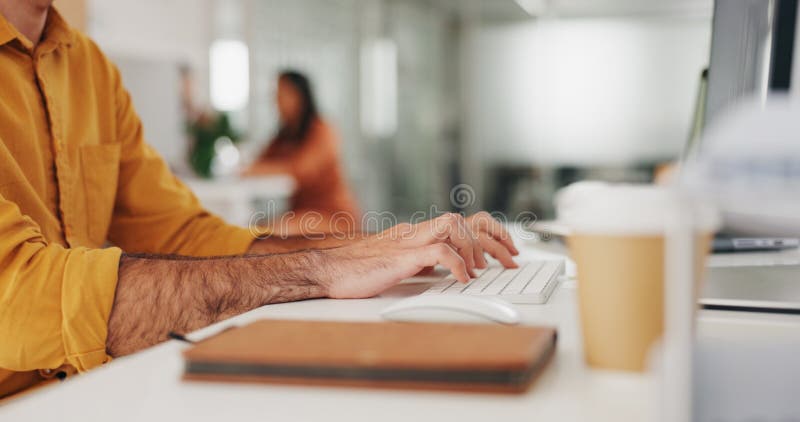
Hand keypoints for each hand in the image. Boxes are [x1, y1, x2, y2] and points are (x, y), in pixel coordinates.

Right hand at [316, 212, 519, 298]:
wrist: (326, 270)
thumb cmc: (355, 270)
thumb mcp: (398, 264)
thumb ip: (420, 261)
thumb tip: (444, 269)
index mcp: (417, 233)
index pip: (463, 220)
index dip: (490, 232)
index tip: (505, 250)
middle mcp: (416, 231)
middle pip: (466, 219)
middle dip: (495, 238)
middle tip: (510, 260)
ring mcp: (408, 241)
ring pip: (454, 225)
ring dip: (475, 248)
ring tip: (479, 270)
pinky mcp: (400, 257)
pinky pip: (438, 252)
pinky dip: (456, 264)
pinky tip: (462, 279)